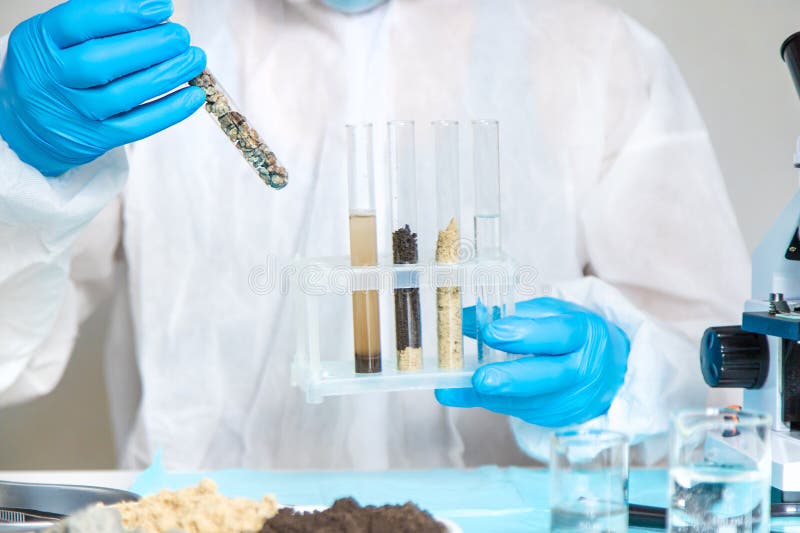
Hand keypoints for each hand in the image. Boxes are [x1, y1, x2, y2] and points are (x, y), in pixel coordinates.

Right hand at [0, 0, 206, 175]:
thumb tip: (152, 8)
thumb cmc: (56, 68)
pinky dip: (169, 111)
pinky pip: (136, 126)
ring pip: (123, 95)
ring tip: (195, 59)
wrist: (27, 124)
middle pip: (102, 61)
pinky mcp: (95, 138)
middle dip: (150, 46)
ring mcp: (75, 111)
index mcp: (42, 41)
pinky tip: (194, 96)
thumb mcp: (57, 36)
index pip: (79, 22)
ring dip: (166, 75)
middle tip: (181, 36)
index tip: (162, 8)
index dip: (123, 13)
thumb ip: (97, 20)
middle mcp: (55, 78)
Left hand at [436, 297, 629, 426]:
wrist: (606, 373)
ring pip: (530, 401)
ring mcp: (569, 398)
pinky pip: (519, 411)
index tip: (491, 332)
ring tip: (459, 385)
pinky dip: (489, 401)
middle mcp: (579, 369)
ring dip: (492, 395)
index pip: (559, 334)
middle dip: (511, 379)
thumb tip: (465, 317)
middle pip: (548, 377)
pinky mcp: (555, 417)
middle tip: (481, 379)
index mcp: (583, 335)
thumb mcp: (551, 314)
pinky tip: (463, 392)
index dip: (525, 334)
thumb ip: (513, 314)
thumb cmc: (571, 336)